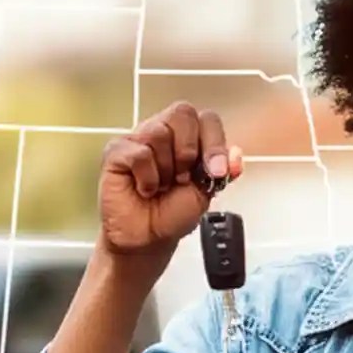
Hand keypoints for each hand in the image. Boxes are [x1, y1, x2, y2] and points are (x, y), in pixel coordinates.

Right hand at [97, 101, 242, 256]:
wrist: (148, 239)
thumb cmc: (172, 214)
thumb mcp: (206, 192)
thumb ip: (222, 171)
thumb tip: (236, 154)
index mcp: (188, 137)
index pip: (207, 119)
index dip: (215, 143)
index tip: (216, 171)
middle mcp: (164, 131)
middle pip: (183, 113)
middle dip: (188, 150)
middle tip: (183, 178)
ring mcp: (139, 138)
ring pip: (159, 132)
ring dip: (166, 168)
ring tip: (160, 185)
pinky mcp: (117, 151)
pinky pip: (139, 153)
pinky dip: (147, 178)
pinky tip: (144, 188)